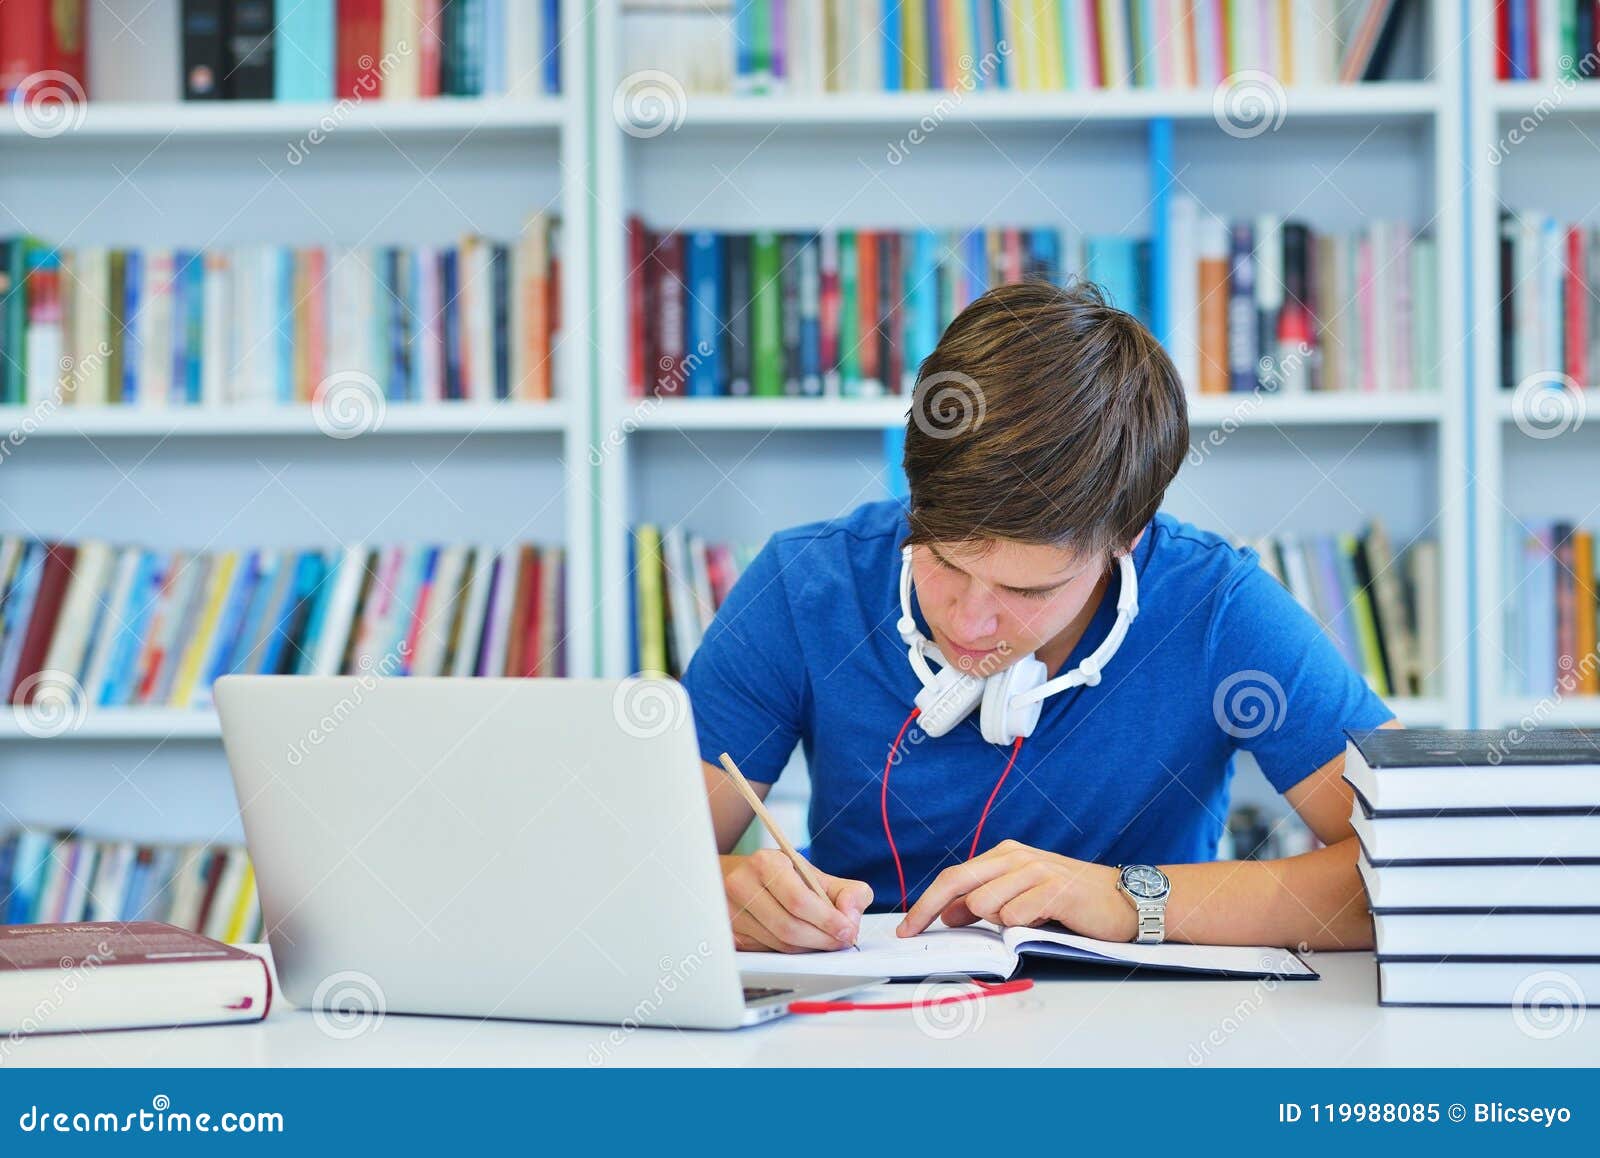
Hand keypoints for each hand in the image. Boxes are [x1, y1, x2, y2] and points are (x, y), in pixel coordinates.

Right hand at [720, 849, 873, 952]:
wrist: (742, 879)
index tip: (847, 930)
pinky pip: (768, 952)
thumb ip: (846, 892)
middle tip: (840, 941)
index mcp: (765, 863)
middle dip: (822, 939)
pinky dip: (791, 952)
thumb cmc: (782, 878)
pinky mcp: (730, 934)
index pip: (798, 899)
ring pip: (779, 944)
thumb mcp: (814, 875)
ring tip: (822, 939)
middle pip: (789, 927)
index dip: (828, 920)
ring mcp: (730, 912)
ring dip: (809, 947)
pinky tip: (801, 941)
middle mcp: (741, 885)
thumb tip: (851, 917)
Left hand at [895, 840, 1137, 941]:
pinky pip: (1017, 916)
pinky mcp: (1055, 890)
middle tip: (915, 935)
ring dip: (999, 922)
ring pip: (987, 904)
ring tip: (1029, 921)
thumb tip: (949, 914)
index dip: (925, 904)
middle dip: (930, 912)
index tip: (906, 929)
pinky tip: (1045, 920)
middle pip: (958, 883)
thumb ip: (988, 901)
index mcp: (1005, 856)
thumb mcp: (1023, 897)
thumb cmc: (1072, 901)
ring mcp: (1036, 870)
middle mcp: (1017, 857)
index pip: (954, 877)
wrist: (1125, 899)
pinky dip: (1023, 926)